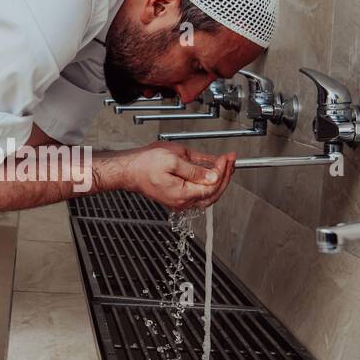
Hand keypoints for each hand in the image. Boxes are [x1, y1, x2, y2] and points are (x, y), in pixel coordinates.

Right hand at [122, 142, 236, 211]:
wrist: (128, 170)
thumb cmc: (144, 164)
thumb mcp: (173, 161)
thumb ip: (196, 170)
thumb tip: (214, 176)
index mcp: (182, 195)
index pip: (212, 186)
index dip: (222, 171)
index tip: (226, 158)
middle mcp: (182, 202)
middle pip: (213, 193)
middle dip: (225, 175)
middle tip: (231, 160)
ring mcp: (180, 200)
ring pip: (207, 193)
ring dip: (219, 178)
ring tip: (226, 163)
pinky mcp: (177, 195)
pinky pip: (198, 191)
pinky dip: (208, 180)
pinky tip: (213, 168)